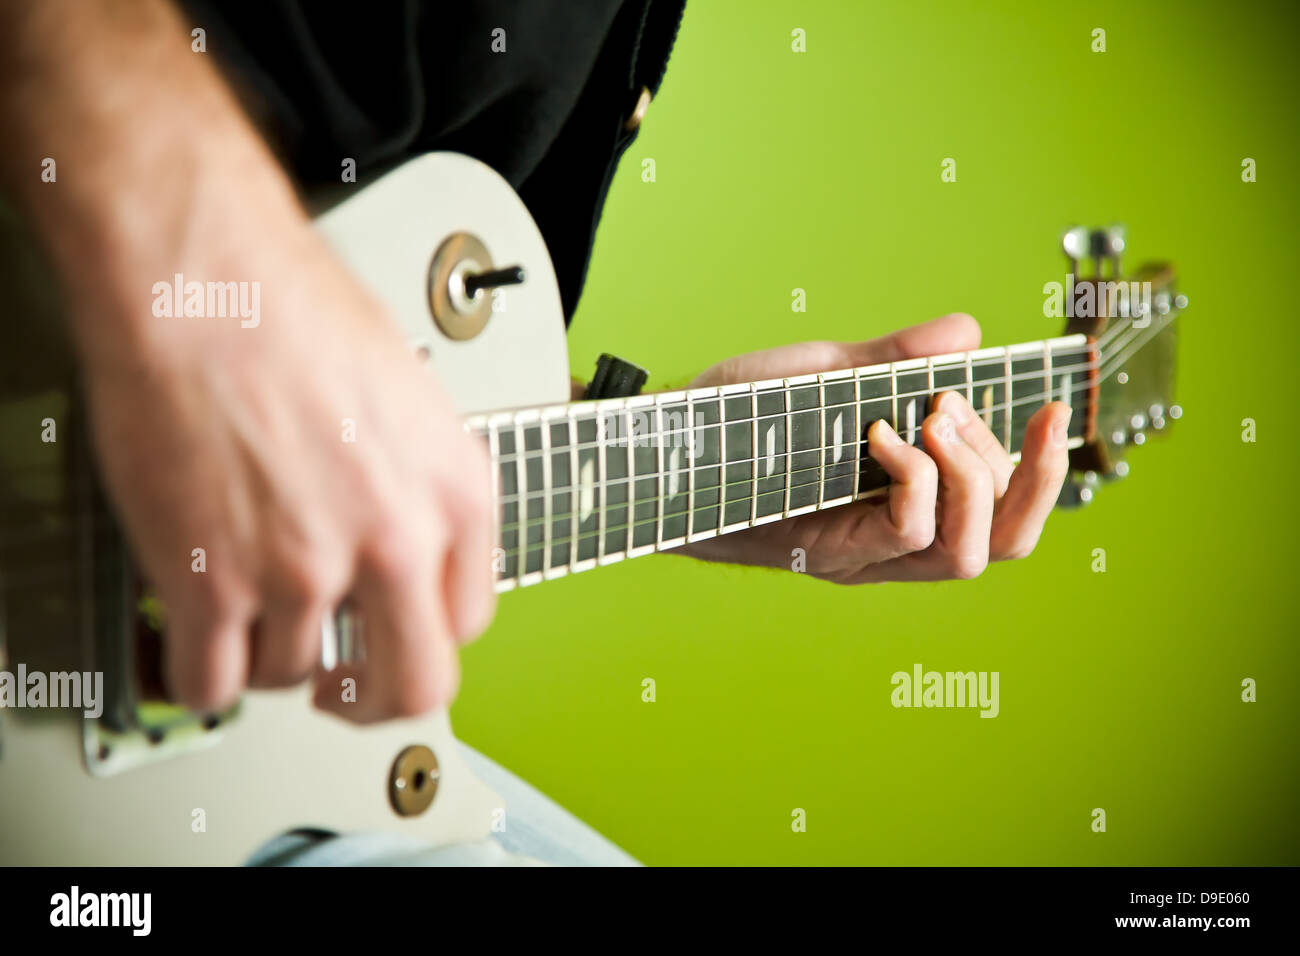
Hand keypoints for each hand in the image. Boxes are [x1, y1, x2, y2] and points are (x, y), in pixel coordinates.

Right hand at [0, 0, 494, 721]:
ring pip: (299, 676)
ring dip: (276, 658)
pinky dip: (206, 678)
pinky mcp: (213, 581)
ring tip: (254, 616)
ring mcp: (304, 569)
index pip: (471, 617)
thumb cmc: (297, 309)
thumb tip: (410, 541)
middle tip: (349, 690)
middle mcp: (394, 541)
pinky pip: (213, 682)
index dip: (429, 633)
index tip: (400, 634)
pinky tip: (202, 647)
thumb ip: (421, 486)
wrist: (204, 281)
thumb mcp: (413, 399)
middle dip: (377, 696)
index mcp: (456, 495)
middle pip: (414, 683)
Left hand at [678, 314, 1072, 582]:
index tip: (1053, 406)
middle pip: (1007, 541)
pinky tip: (882, 435)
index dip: (1044, 468)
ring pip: (967, 552)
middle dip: (1018, 470)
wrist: (662, 447)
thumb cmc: (736, 418)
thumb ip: (895, 360)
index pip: (1008, 511)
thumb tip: (968, 332)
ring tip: (931, 417)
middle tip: (957, 406)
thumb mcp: (824, 376)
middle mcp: (895, 541)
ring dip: (969, 475)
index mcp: (910, 502)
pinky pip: (907, 534)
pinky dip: (914, 478)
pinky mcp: (828, 554)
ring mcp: (864, 554)